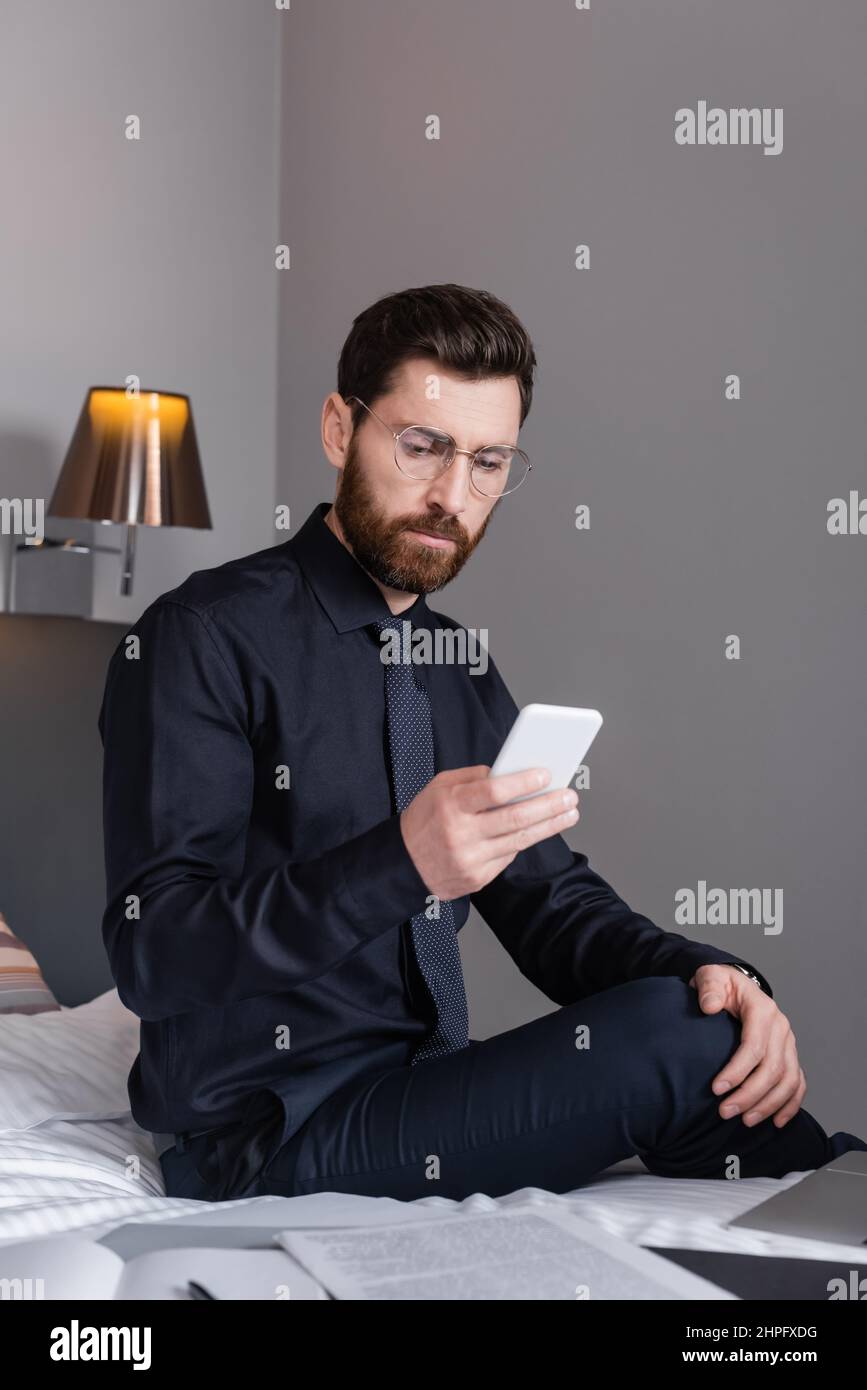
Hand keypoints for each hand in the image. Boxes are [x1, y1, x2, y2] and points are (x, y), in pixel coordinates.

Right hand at [400, 764, 578, 900]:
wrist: (402, 864)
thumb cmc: (424, 819)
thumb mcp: (439, 787)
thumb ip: (473, 777)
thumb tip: (509, 773)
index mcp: (451, 805)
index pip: (494, 791)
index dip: (523, 783)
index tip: (545, 775)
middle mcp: (461, 833)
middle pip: (515, 818)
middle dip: (548, 806)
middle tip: (569, 796)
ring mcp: (470, 859)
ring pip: (519, 840)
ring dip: (549, 826)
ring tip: (568, 813)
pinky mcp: (477, 878)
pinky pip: (508, 857)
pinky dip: (524, 841)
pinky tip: (538, 830)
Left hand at [688, 963, 806, 1128]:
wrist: (734, 984)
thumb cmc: (720, 983)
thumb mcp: (710, 977)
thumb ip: (709, 988)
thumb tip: (710, 1006)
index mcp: (762, 1009)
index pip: (754, 1046)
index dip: (737, 1071)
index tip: (717, 1088)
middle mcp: (780, 1027)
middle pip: (773, 1068)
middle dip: (750, 1094)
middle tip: (725, 1111)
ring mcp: (788, 1042)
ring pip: (788, 1080)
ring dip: (769, 1104)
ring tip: (746, 1120)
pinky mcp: (789, 1054)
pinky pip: (798, 1082)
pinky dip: (790, 1104)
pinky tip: (778, 1121)